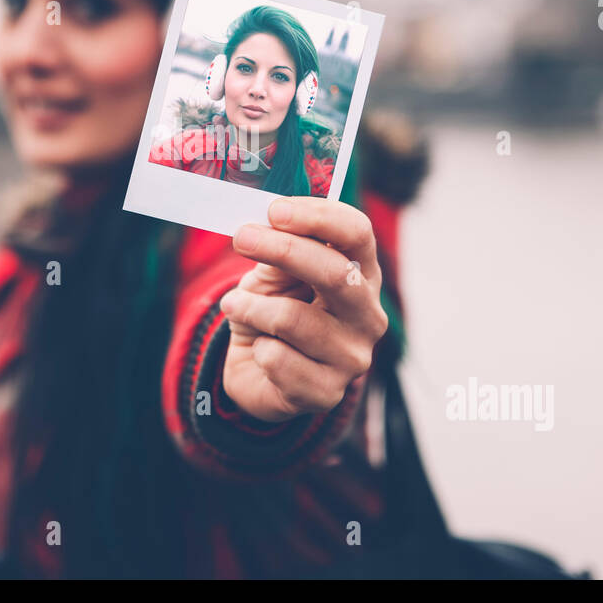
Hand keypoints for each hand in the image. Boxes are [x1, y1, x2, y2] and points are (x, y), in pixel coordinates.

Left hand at [219, 196, 388, 422]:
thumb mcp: (273, 274)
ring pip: (294, 319)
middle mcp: (368, 315)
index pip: (357, 233)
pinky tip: (259, 349)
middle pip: (336, 273)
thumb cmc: (272, 310)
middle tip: (241, 238)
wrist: (257, 372)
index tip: (274, 210)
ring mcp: (352, 357)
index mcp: (362, 273)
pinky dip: (256, 348)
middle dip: (283, 250)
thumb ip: (279, 250)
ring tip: (234, 305)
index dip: (318, 216)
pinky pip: (277, 359)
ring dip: (250, 307)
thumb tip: (270, 225)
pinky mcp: (327, 392)